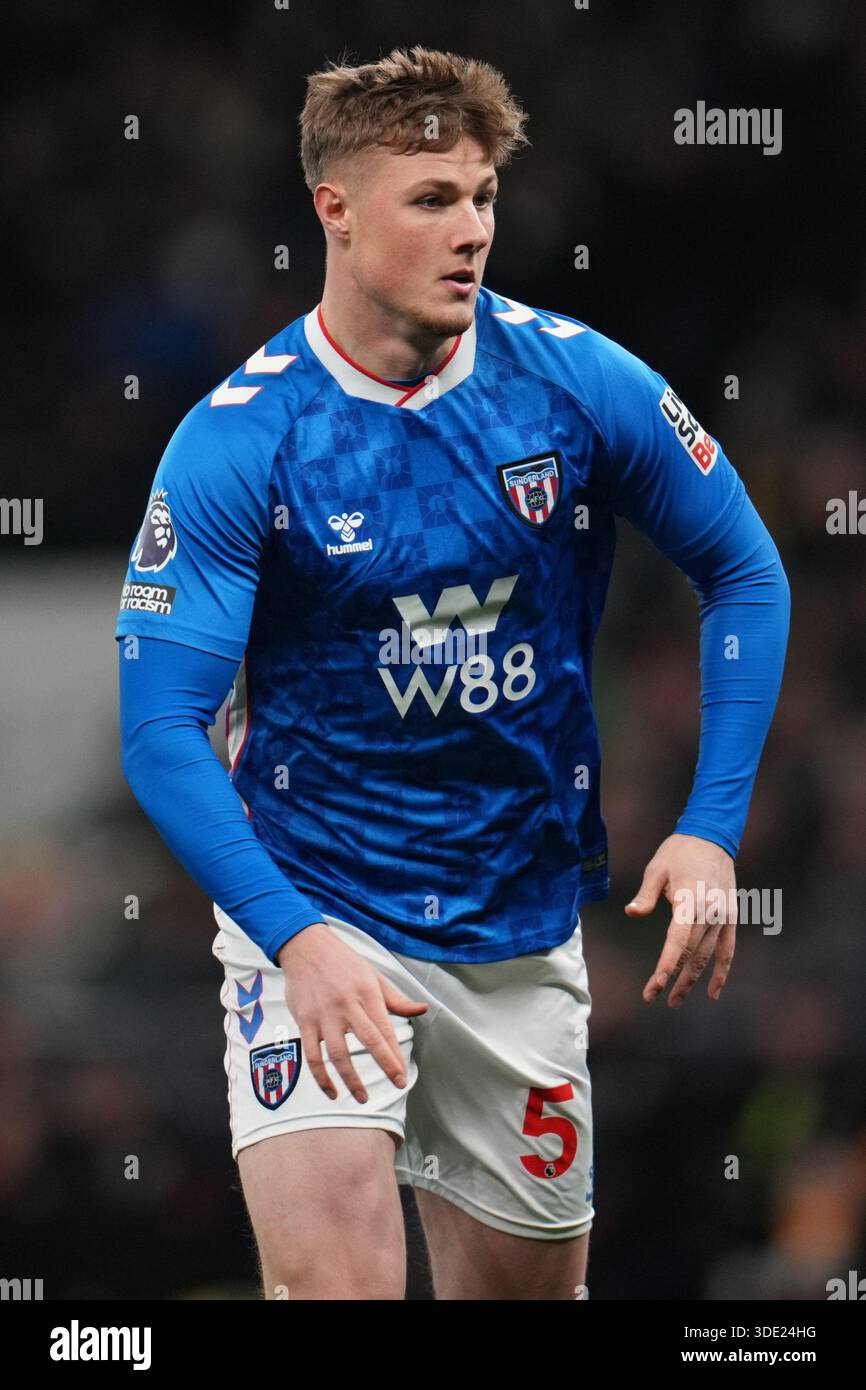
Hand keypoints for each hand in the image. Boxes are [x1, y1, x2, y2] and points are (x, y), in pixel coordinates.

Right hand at [276, 923, 427, 1102]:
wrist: (306, 947)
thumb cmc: (343, 962)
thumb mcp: (374, 975)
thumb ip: (396, 999)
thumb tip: (422, 1009)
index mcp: (367, 994)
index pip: (385, 1029)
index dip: (395, 1054)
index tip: (402, 1075)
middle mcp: (347, 1005)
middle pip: (369, 1040)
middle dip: (385, 1065)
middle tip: (396, 1085)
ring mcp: (324, 1015)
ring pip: (338, 1053)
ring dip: (351, 1079)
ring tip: (362, 1097)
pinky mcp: (305, 1021)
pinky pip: (312, 1055)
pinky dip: (321, 1077)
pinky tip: (331, 1091)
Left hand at [624, 833, 735, 1007]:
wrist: (712, 837)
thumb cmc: (678, 852)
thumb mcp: (656, 868)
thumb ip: (646, 894)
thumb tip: (632, 912)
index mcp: (690, 899)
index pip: (678, 940)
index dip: (667, 964)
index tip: (656, 984)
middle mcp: (710, 911)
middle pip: (691, 953)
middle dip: (673, 978)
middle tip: (653, 996)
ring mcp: (723, 916)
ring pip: (708, 956)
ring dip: (693, 979)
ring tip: (675, 999)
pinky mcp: (731, 917)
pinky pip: (728, 949)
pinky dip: (722, 971)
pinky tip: (714, 991)